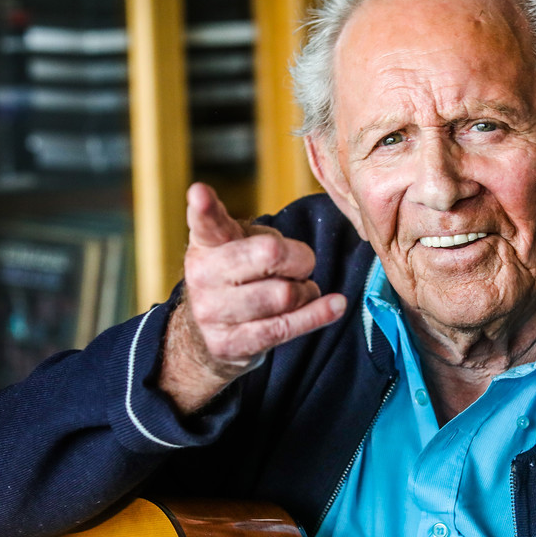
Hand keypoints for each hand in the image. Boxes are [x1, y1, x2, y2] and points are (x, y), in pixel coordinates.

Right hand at [159, 183, 346, 413]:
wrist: (205, 337)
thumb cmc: (236, 279)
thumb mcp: (237, 248)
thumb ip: (260, 238)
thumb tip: (300, 258)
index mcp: (206, 243)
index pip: (206, 222)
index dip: (204, 208)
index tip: (200, 193)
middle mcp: (203, 275)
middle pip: (270, 255)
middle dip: (301, 258)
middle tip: (303, 264)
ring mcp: (212, 312)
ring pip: (285, 294)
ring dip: (306, 291)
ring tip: (301, 290)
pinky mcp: (230, 343)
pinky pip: (285, 327)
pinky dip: (317, 315)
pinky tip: (335, 306)